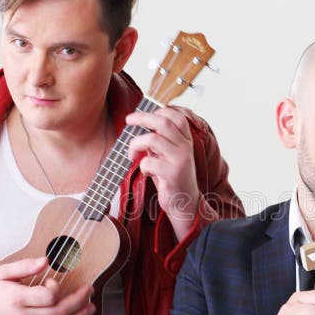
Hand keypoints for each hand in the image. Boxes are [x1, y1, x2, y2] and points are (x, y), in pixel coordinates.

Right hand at [0, 257, 94, 314]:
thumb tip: (46, 260)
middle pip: (60, 311)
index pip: (48, 297)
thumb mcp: (3, 273)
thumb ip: (25, 265)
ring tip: (90, 308)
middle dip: (80, 300)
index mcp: (18, 298)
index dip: (57, 287)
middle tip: (89, 290)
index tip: (54, 281)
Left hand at [126, 106, 200, 238]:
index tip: (144, 115)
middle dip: (142, 117)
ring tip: (132, 154)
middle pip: (163, 122)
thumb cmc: (172, 177)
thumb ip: (159, 141)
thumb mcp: (168, 155)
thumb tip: (140, 125)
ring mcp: (180, 160)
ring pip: (152, 139)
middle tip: (128, 120)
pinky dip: (142, 166)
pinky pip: (148, 162)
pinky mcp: (172, 174)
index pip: (177, 117)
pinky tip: (146, 173)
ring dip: (136, 144)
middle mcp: (185, 148)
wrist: (184, 203)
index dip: (160, 111)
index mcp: (186, 141)